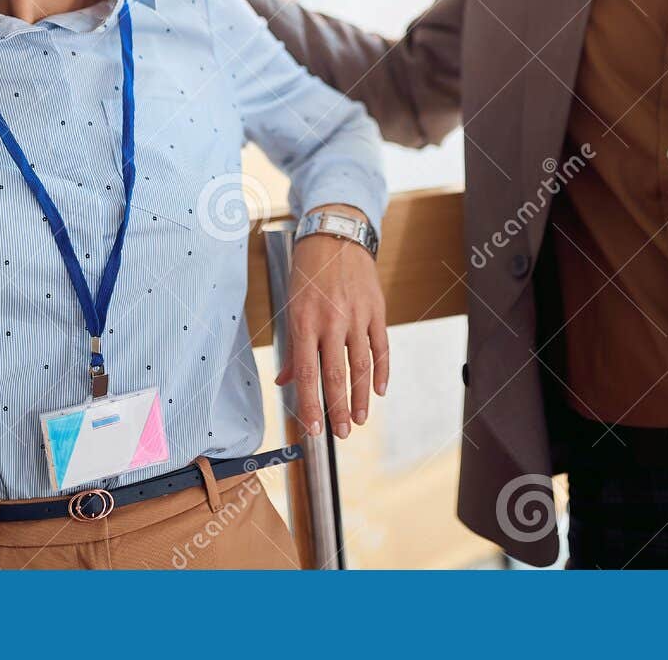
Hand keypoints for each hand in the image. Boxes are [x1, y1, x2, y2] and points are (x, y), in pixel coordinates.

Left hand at [274, 204, 387, 438]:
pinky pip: (381, 346)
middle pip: (336, 374)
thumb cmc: (308, 271)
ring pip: (361, 365)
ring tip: (360, 419)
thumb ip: (292, 346)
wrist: (336, 235)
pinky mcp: (376, 309)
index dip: (311, 404)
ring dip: (362, 396)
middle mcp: (331, 321)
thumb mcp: (292, 305)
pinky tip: (380, 390)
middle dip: (339, 408)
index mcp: (305, 321)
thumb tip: (286, 381)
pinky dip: (382, 370)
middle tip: (341, 433)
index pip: (307, 373)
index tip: (315, 429)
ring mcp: (357, 315)